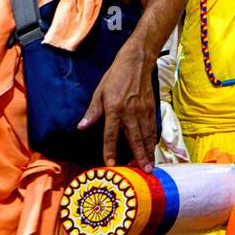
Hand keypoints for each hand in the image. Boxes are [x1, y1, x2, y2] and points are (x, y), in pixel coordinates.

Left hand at [78, 44, 156, 170]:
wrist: (137, 63)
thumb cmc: (115, 77)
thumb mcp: (99, 92)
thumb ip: (92, 112)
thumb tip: (81, 127)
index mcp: (114, 109)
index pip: (111, 134)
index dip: (110, 150)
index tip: (111, 164)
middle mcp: (130, 112)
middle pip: (135, 139)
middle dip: (139, 156)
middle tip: (143, 171)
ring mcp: (143, 111)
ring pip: (146, 136)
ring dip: (148, 152)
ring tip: (150, 165)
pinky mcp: (151, 108)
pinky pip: (152, 128)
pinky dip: (153, 140)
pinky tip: (153, 149)